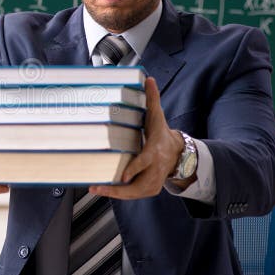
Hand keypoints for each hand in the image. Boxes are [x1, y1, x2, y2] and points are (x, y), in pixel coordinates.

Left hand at [89, 77, 185, 199]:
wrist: (177, 152)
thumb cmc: (161, 132)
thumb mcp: (157, 115)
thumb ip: (152, 98)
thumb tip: (149, 79)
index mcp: (155, 150)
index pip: (145, 160)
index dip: (135, 168)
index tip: (123, 175)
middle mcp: (156, 168)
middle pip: (138, 183)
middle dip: (118, 189)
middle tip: (98, 187)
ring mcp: (155, 180)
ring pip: (135, 192)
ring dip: (115, 194)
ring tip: (97, 189)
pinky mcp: (151, 188)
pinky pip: (135, 194)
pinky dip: (120, 195)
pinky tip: (105, 191)